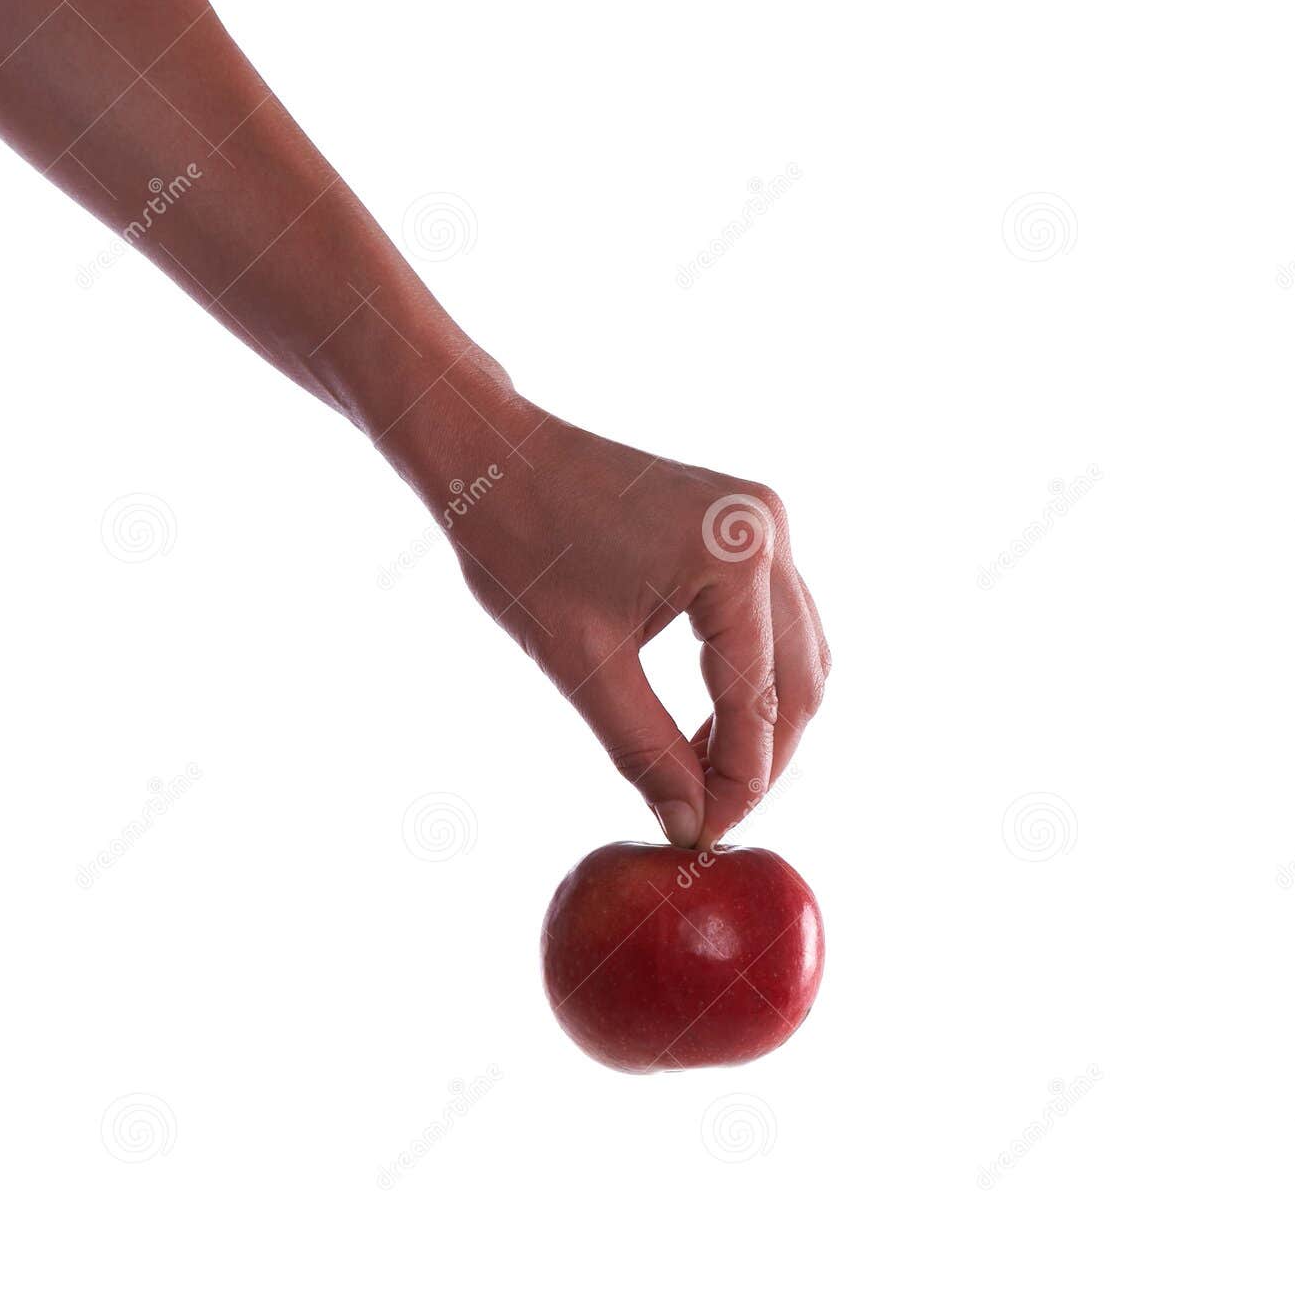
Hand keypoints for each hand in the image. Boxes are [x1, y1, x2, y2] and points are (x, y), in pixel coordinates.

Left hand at [435, 397, 830, 849]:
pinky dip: (752, 679)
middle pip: (800, 682)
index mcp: (733, 558)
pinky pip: (776, 621)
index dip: (737, 785)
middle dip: (761, 760)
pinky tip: (706, 727)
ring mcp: (764, 520)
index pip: (758, 704)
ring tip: (703, 779)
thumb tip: (688, 825)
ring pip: (799, 654)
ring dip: (763, 724)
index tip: (703, 837)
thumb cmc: (521, 547)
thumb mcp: (582, 666)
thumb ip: (643, 750)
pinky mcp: (748, 522)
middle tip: (709, 817)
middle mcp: (766, 530)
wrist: (494, 456)